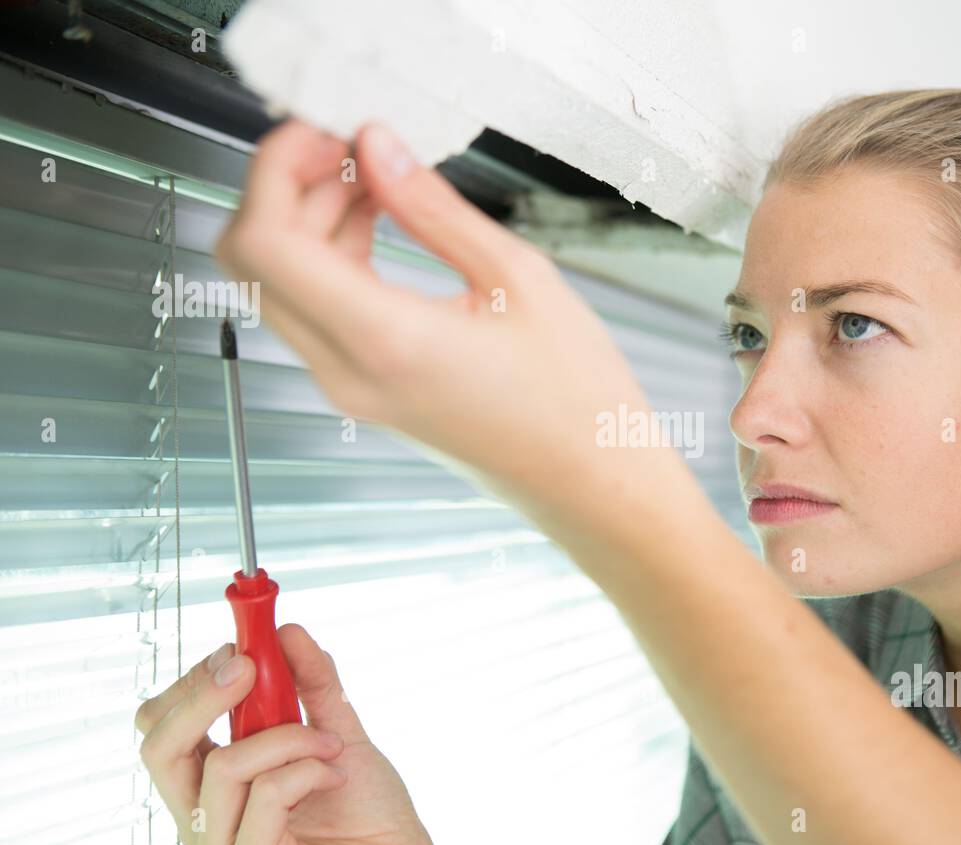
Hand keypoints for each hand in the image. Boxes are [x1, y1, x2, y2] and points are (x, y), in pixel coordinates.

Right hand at [135, 624, 441, 844]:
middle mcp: (206, 816)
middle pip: (157, 747)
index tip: (240, 648)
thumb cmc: (368, 816)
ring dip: (288, 736)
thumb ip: (313, 685)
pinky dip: (306, 769)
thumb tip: (287, 631)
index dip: (193, 682)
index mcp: (215, 783)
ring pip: (223, 764)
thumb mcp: (338, 733)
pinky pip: (264, 793)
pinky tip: (333, 775)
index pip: (164, 727)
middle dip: (202, 694)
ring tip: (330, 746)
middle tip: (248, 666)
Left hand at [214, 119, 674, 520]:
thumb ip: (433, 208)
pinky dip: (329, 257)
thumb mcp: (518, 279)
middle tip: (351, 150)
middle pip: (254, 260)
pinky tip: (381, 226)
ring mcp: (350, 387)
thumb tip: (378, 150)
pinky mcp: (364, 390)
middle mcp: (349, 372)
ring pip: (279, 283)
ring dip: (308, 220)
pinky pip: (314, 310)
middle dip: (288, 188)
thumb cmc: (576, 401)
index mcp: (385, 341)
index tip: (321, 133)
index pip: (264, 241)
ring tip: (376, 182)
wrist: (593, 482)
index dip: (275, 170)